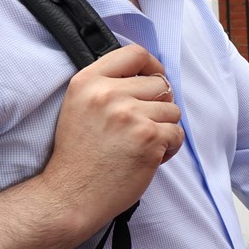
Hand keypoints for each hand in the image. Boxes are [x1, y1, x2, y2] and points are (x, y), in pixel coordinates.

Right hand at [40, 43, 182, 227]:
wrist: (70, 195)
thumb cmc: (78, 156)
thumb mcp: (79, 106)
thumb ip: (107, 86)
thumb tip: (150, 75)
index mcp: (88, 81)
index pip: (135, 54)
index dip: (152, 66)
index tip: (153, 80)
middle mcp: (108, 94)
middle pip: (160, 84)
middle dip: (158, 105)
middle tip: (143, 127)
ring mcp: (130, 115)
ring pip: (172, 110)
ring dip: (164, 129)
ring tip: (140, 145)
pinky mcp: (148, 138)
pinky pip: (177, 133)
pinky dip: (169, 148)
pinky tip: (147, 158)